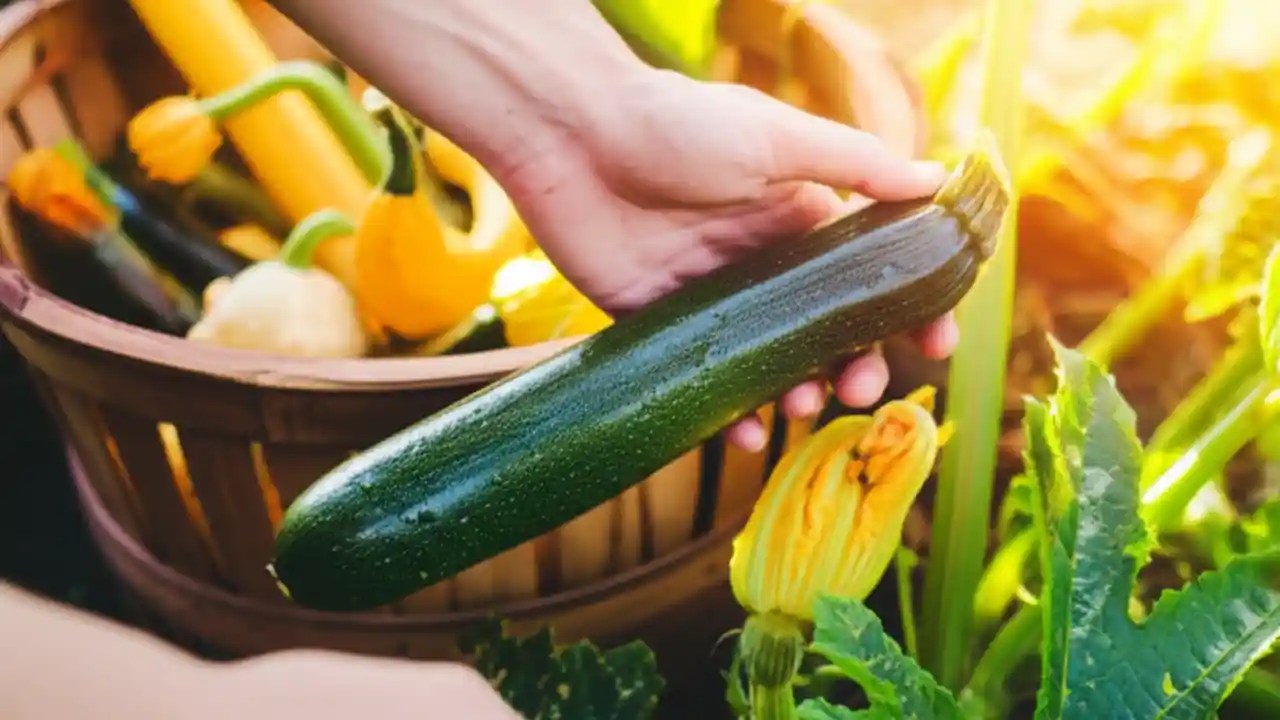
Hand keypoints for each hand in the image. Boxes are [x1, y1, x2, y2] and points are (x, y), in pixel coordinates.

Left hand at [496, 69, 956, 450]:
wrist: (571, 140)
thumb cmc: (678, 127)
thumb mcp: (778, 138)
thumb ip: (858, 165)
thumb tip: (938, 182)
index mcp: (799, 218)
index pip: (871, 274)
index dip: (909, 310)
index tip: (936, 344)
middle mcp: (763, 265)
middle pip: (829, 333)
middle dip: (858, 366)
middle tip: (862, 387)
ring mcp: (714, 301)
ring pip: (774, 367)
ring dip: (801, 395)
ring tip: (804, 405)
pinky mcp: (663, 327)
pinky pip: (709, 382)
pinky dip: (732, 416)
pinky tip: (747, 434)